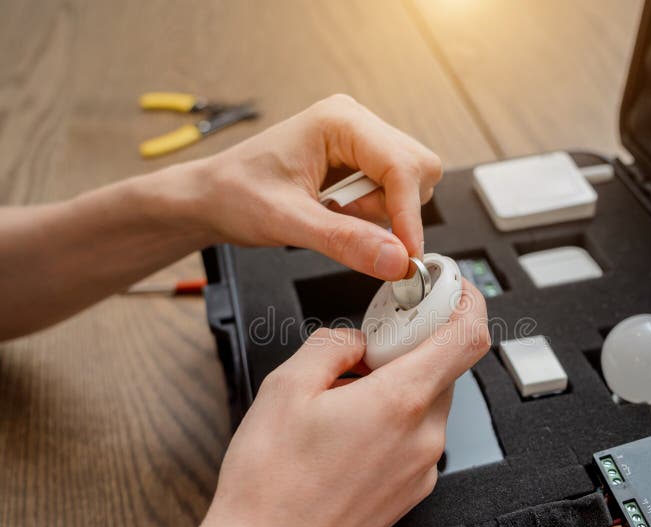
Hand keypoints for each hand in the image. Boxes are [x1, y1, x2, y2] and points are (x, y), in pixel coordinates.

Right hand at [122, 281, 488, 526]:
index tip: (451, 288)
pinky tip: (347, 431)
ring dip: (397, 385)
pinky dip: (393, 419)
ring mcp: (420, 469)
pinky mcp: (410, 492)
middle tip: (367, 347)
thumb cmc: (272, 488)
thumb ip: (333, 345)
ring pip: (426, 403)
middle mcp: (422, 438)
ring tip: (343, 398)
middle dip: (411, 347)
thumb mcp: (287, 388)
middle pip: (444, 368)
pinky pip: (414, 437)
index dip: (467, 301)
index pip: (467, 337)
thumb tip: (353, 341)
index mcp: (400, 402)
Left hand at [190, 94, 442, 279]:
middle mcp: (356, 125)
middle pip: (417, 171)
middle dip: (396, 210)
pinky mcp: (359, 165)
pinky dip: (373, 215)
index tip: (408, 257)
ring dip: (381, 214)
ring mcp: (360, 144)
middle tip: (351, 223)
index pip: (401, 166)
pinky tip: (339, 213)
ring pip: (410, 185)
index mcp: (340, 121)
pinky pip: (392, 195)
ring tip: (334, 215)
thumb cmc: (236, 194)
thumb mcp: (287, 222)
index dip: (408, 216)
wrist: (211, 197)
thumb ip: (345, 242)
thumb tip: (396, 260)